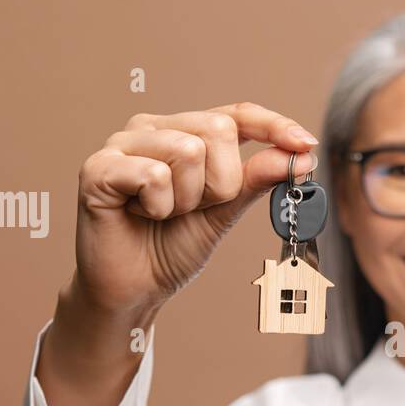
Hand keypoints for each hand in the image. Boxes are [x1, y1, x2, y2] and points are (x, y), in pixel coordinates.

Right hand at [36, 103, 317, 405]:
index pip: (237, 114)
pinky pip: (153, 174)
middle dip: (221, 182)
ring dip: (188, 199)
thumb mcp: (225, 212)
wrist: (133, 291)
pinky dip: (158, 205)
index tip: (306, 145)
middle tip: (194, 209)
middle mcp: (154, 128)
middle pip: (218, 129)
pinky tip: (141, 215)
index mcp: (184, 132)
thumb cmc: (171, 247)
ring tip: (165, 214)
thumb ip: (256, 180)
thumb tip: (300, 154)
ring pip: (188, 150)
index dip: (273, 125)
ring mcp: (123, 143)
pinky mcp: (98, 167)